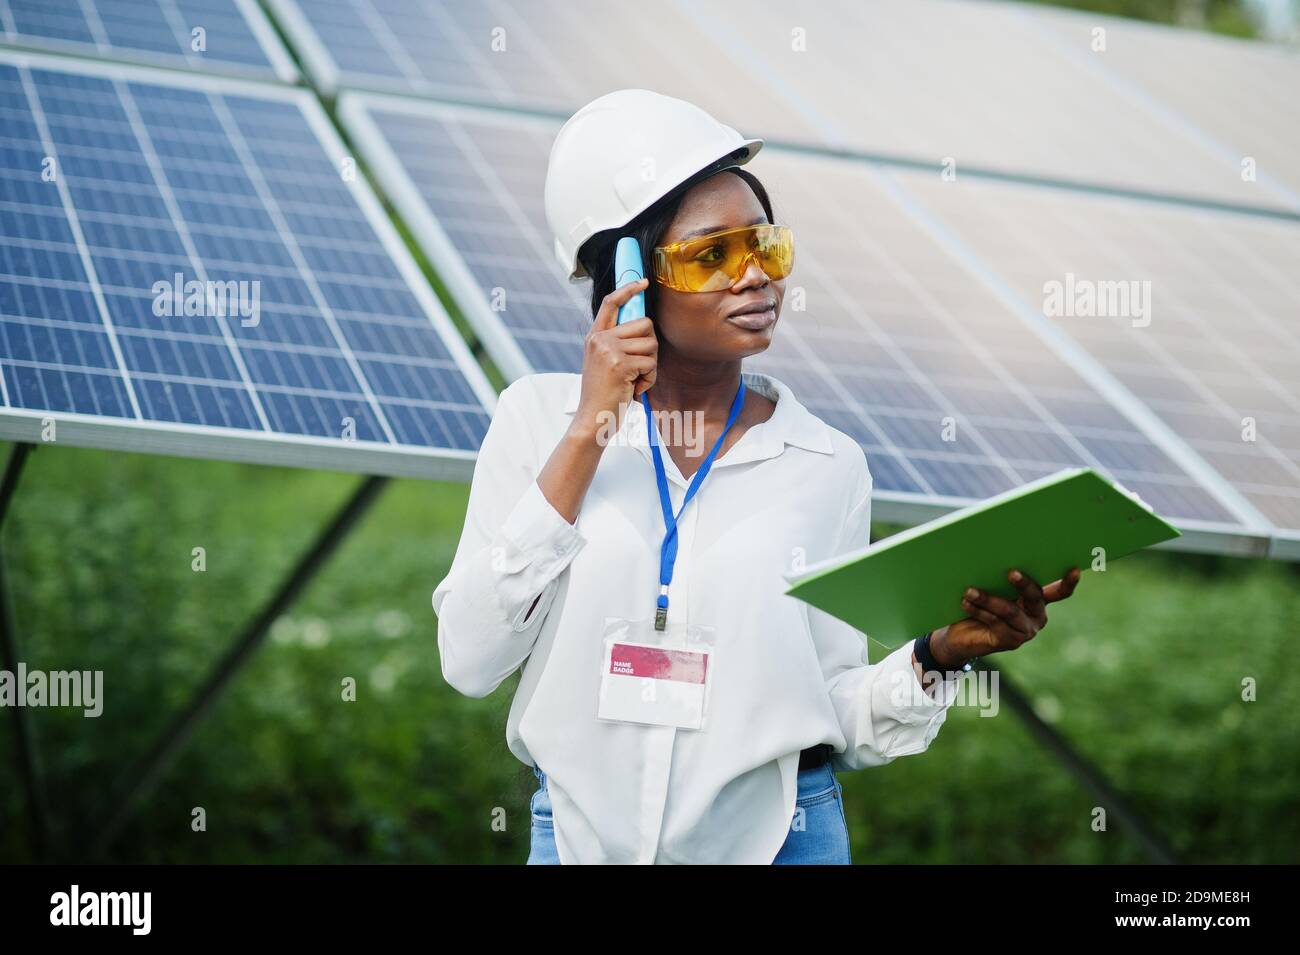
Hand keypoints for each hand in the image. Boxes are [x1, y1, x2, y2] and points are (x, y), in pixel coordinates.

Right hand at [572, 277, 657, 441]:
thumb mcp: (604, 362)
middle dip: (650, 345)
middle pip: (645, 323)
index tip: (643, 281)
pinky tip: (634, 388)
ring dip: (651, 365)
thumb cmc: (603, 393)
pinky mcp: (621, 364)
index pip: (611, 302)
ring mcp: (609, 350)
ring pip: (651, 344)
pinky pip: (651, 363)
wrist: (592, 418)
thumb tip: (644, 324)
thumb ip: (617, 342)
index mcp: (595, 336)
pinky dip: (649, 378)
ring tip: (635, 379)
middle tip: (639, 365)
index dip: (628, 288)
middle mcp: (600, 339)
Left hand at [932, 567, 1082, 665]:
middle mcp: (1036, 615)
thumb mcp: (991, 586)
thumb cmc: (978, 602)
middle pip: (1035, 597)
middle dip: (1024, 584)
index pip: (1059, 591)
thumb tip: (994, 552)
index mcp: (1038, 599)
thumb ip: (998, 576)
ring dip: (988, 598)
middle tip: (1010, 571)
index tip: (1074, 569)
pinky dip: (978, 610)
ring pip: (1009, 610)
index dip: (1068, 582)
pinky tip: (965, 601)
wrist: (961, 635)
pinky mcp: (1010, 641)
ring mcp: (1025, 630)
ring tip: (970, 590)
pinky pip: (995, 622)